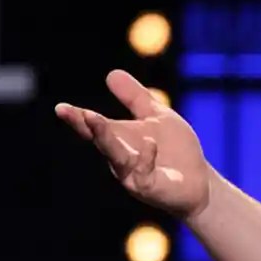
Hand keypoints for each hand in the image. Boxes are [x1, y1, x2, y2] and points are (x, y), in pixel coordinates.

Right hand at [55, 69, 211, 219]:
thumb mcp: (156, 117)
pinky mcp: (149, 188)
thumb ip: (135, 98)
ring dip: (106, 140)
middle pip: (101, 141)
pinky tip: (150, 144)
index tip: (60, 108)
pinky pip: (142, 174)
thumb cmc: (174, 150)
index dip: (77, 119)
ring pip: (116, 157)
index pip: (94, 128)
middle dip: (91, 127)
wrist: (199, 181)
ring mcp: (133, 175)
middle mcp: (120, 158)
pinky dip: (144, 158)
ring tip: (95, 120)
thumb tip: (111, 73)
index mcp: (119, 140)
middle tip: (81, 113)